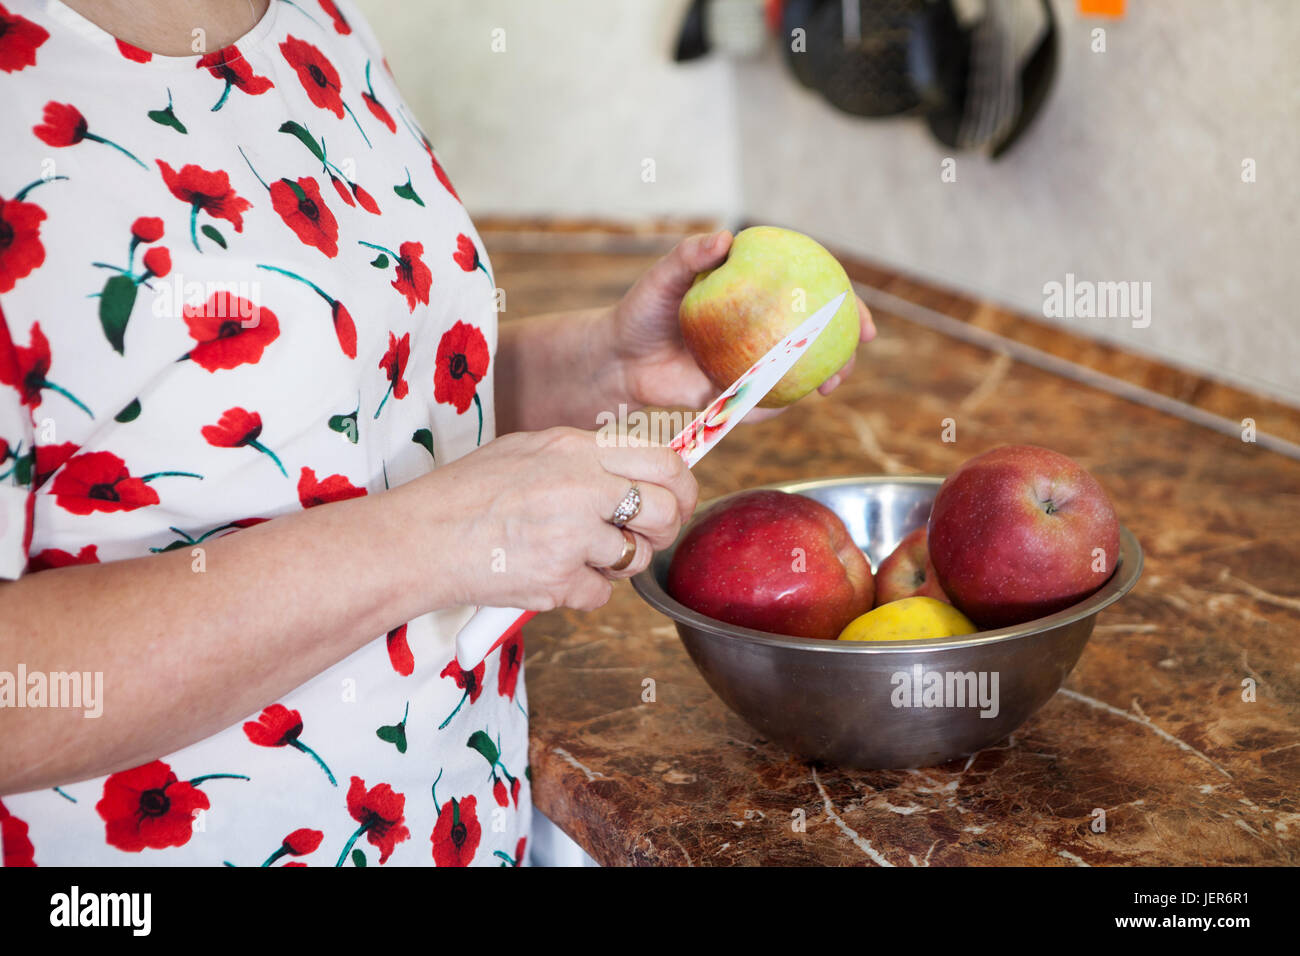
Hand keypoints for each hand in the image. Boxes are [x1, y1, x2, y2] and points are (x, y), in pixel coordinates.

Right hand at [429, 427, 697, 611]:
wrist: (419, 539)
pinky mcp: (557, 580)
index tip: (677, 500)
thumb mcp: (529, 451)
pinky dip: (579, 592)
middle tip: (643, 538)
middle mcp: (580, 486)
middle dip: (664, 531)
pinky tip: (547, 574)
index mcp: (575, 448)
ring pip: (634, 558)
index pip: (664, 460)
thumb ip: (585, 458)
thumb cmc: (468, 494)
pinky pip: (599, 594)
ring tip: (573, 553)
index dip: (682, 486)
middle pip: (665, 511)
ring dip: (615, 564)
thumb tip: (642, 470)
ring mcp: (570, 536)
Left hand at [609, 230, 876, 417]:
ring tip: (822, 388)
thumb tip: (725, 239)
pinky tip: (776, 406)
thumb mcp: (664, 277)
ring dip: (815, 384)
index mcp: (756, 296)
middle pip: (815, 342)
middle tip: (846, 367)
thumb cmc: (641, 309)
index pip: (812, 296)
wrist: (616, 358)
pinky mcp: (731, 397)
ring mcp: (749, 365)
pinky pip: (758, 405)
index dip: (846, 308)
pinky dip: (770, 408)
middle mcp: (761, 331)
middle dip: (842, 357)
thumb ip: (691, 256)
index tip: (863, 323)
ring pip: (794, 377)